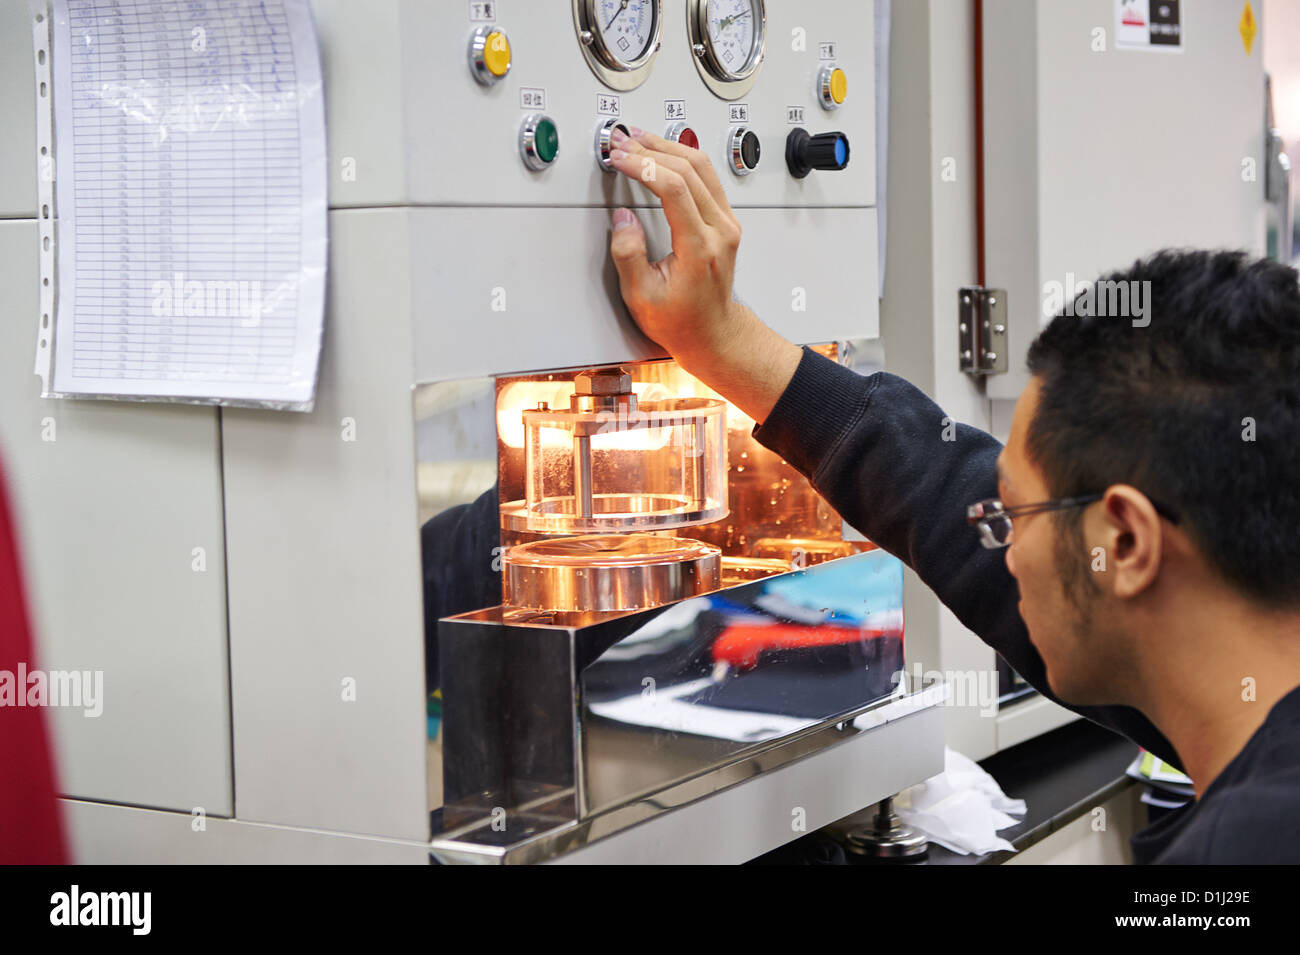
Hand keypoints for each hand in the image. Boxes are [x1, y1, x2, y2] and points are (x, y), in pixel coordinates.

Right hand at [605, 127, 800, 423]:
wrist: (710, 332)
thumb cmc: (679, 320)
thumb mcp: (641, 296)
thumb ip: (629, 255)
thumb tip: (623, 217)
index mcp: (700, 248)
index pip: (675, 188)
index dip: (643, 166)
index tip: (618, 158)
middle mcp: (720, 231)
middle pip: (689, 170)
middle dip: (651, 150)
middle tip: (621, 143)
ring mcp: (727, 224)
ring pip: (703, 167)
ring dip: (668, 147)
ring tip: (638, 140)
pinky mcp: (726, 221)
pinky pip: (708, 177)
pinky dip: (682, 158)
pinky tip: (662, 153)